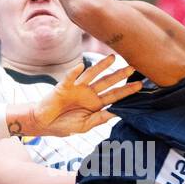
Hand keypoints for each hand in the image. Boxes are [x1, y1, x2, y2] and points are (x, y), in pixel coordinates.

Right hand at [15, 55, 141, 136]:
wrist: (44, 123)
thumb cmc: (64, 125)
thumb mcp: (86, 125)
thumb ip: (101, 118)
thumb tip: (118, 113)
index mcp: (96, 104)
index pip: (115, 96)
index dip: (126, 91)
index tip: (140, 85)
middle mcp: (89, 93)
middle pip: (107, 82)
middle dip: (120, 75)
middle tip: (133, 67)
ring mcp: (77, 88)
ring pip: (92, 75)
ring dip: (101, 66)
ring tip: (113, 58)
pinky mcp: (64, 86)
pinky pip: (70, 77)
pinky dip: (75, 72)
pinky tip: (81, 66)